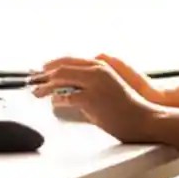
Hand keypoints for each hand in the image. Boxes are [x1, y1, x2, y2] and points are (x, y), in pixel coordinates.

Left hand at [38, 54, 163, 105]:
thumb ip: (92, 83)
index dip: (52, 65)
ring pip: (61, 80)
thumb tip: (72, 90)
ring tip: (36, 92)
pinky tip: (52, 103)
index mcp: (101, 65)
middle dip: (44, 75)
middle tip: (32, 82)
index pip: (69, 60)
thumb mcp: (111, 86)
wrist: (146, 117)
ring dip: (46, 87)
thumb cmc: (129, 106)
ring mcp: (94, 83)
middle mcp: (96, 70)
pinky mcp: (92, 98)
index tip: (41, 71)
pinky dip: (57, 99)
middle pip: (61, 68)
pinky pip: (67, 96)